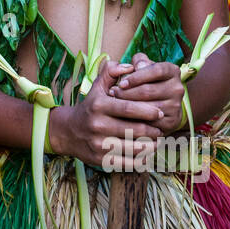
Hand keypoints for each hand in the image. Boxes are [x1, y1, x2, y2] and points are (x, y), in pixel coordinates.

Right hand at [48, 58, 165, 170]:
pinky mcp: (100, 160)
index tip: (160, 113)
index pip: (128, 108)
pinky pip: (126, 163)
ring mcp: (98, 144)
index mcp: (98, 105)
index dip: (147, 111)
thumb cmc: (90, 106)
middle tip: (161, 129)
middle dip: (152, 130)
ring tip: (157, 141)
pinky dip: (140, 160)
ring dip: (149, 146)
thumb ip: (111, 71)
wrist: (68, 132)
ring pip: (132, 148)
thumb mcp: (96, 86)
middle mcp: (97, 125)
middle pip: (133, 129)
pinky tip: (147, 154)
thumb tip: (130, 66)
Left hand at [111, 53, 184, 133]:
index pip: (156, 70)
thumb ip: (138, 61)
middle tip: (112, 93)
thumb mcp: (142, 67)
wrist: (161, 105)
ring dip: (128, 106)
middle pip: (148, 90)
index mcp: (172, 71)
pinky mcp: (172, 121)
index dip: (137, 77)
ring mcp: (176, 105)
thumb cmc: (146, 81)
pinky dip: (135, 119)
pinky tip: (124, 116)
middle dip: (126, 92)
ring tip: (114, 103)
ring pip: (148, 107)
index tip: (121, 83)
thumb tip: (136, 67)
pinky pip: (150, 122)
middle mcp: (177, 88)